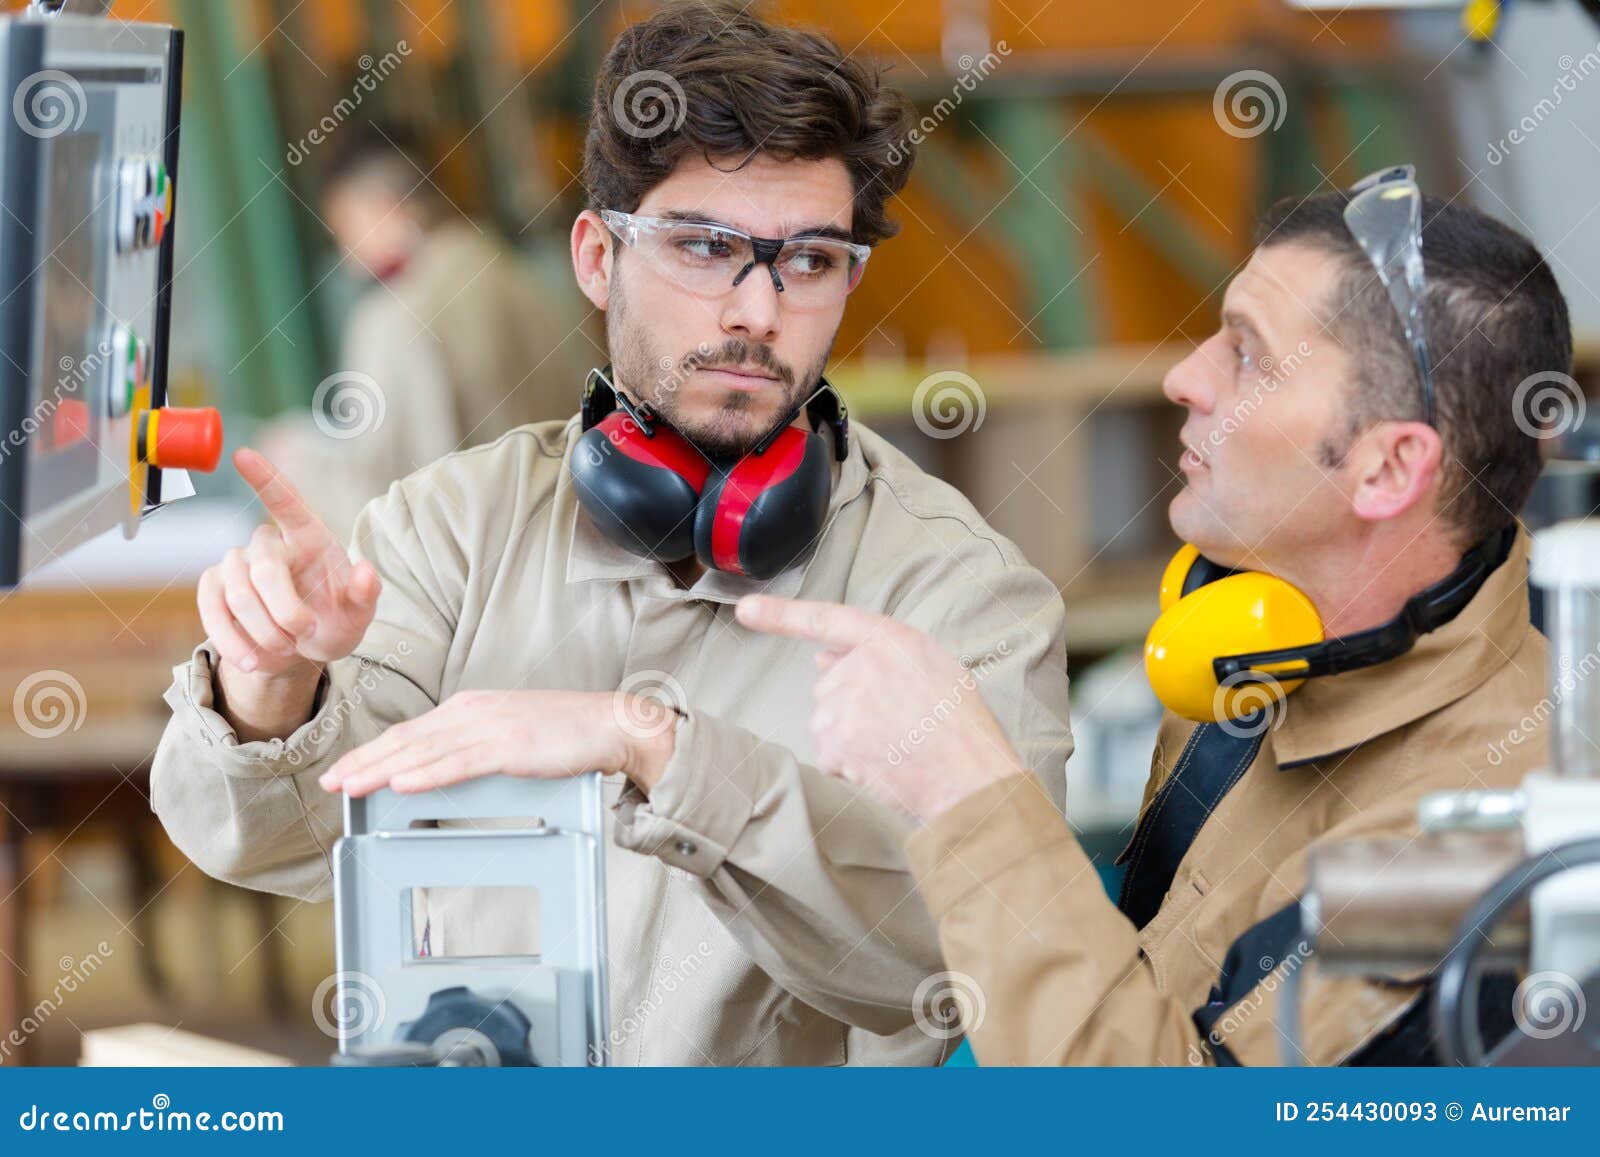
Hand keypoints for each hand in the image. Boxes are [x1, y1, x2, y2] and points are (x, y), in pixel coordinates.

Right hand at [198, 447, 380, 675]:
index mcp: (308, 536)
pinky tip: (253, 659)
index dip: (265, 478)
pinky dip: (233, 641)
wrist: (301, 649)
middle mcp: (268, 543)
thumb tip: (367, 571)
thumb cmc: (334, 621)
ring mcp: (235, 563)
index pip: (285, 501)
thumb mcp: (359, 615)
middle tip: (303, 635)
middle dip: (285, 611)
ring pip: (239, 594)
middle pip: (265, 568)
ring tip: (286, 650)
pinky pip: (212, 611)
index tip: (242, 454)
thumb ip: (366, 595)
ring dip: (264, 631)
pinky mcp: (212, 588)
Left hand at [317, 690, 680, 797]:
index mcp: (469, 708)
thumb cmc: (564, 734)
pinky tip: (401, 784)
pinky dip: (425, 774)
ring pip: (423, 751)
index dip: (372, 752)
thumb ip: (472, 747)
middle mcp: (472, 712)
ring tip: (350, 786)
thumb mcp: (509, 735)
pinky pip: (458, 763)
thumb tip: (438, 770)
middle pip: (406, 740)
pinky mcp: (508, 745)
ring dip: (381, 770)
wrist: (608, 724)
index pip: (410, 732)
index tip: (345, 770)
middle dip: (364, 761)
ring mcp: (489, 727)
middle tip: (330, 782)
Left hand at [735, 594, 1028, 822]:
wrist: (972, 778)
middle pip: (830, 684)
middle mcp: (860, 666)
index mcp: (889, 639)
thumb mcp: (932, 669)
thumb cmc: (960, 725)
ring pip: (828, 721)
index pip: (825, 619)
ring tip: (898, 744)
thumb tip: (821, 659)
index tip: (746, 610)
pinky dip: (850, 764)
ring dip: (852, 736)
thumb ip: (877, 656)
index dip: (780, 614)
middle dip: (852, 703)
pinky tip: (885, 764)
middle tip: (899, 723)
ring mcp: (844, 705)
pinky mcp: (836, 743)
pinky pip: (831, 754)